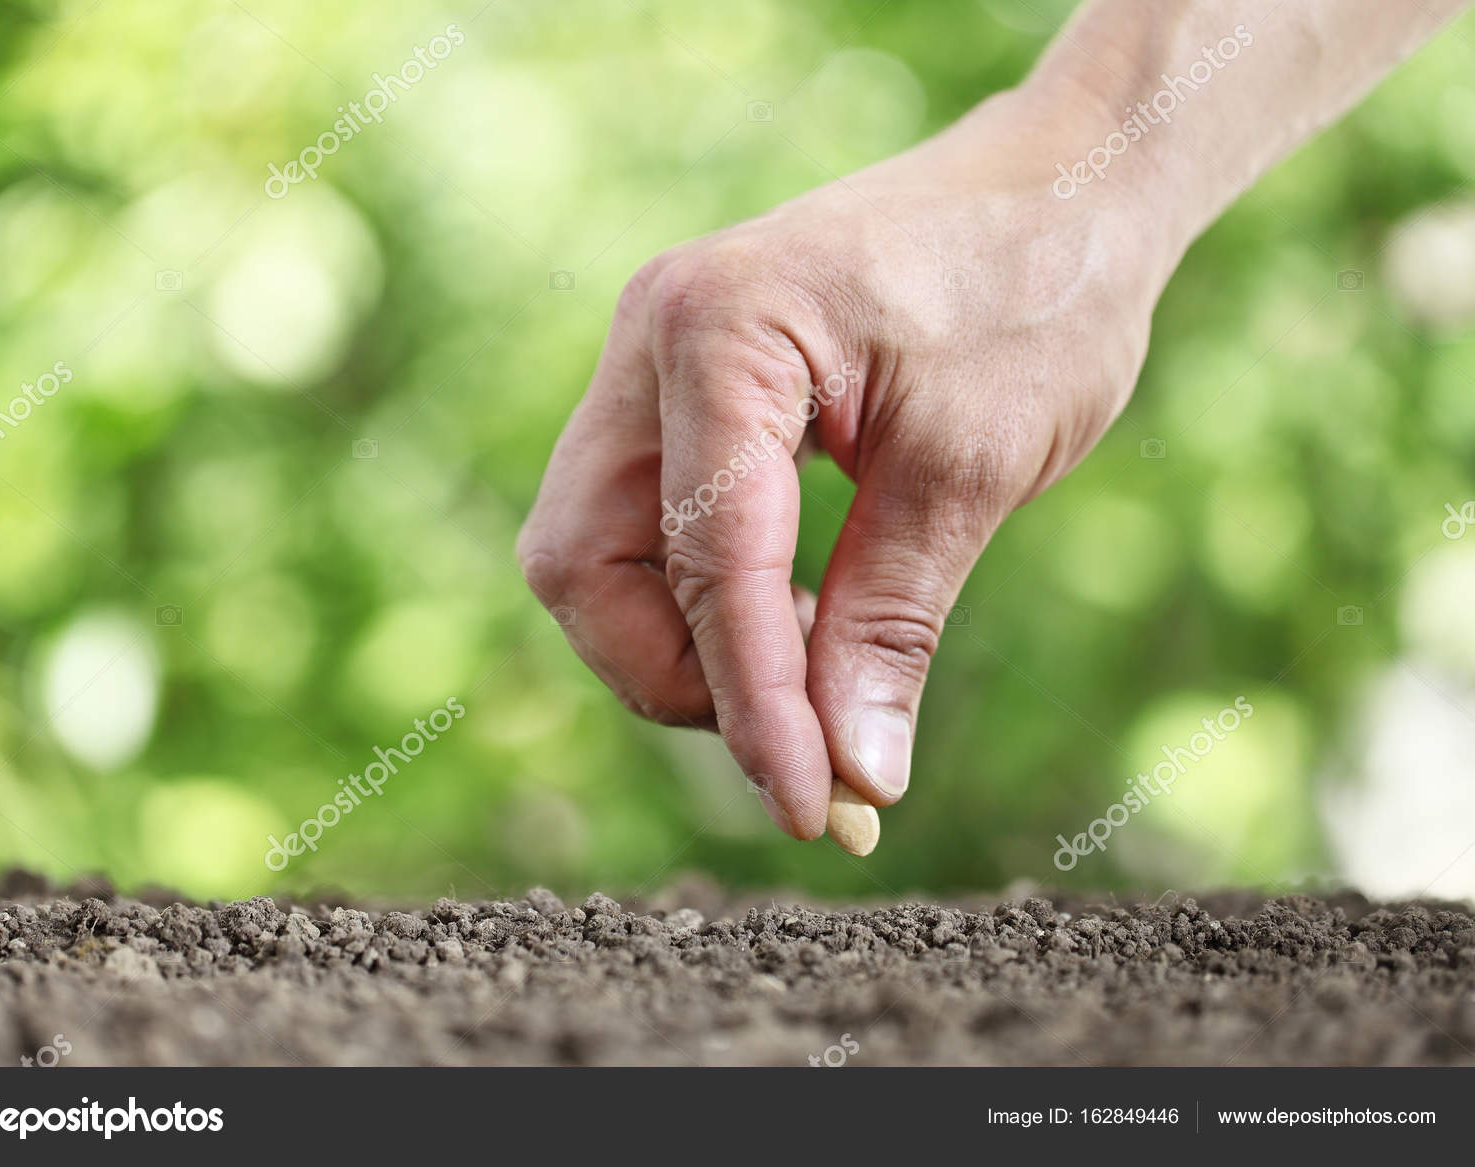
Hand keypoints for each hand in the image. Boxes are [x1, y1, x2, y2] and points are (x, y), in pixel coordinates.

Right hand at [518, 85, 1172, 839]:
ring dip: (683, 644)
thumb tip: (853, 778)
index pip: (706, 561)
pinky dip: (700, 597)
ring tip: (812, 678)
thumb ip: (889, 626)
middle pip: (584, 565)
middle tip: (801, 737)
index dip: (753, 705)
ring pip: (594, 554)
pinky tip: (794, 620)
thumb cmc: (1035, 294)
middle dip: (677, 675)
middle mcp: (651, 339)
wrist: (1060, 184)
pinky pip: (640, 523)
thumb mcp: (970, 470)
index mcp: (718, 332)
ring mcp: (652, 361)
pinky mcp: (679, 391)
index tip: (814, 809)